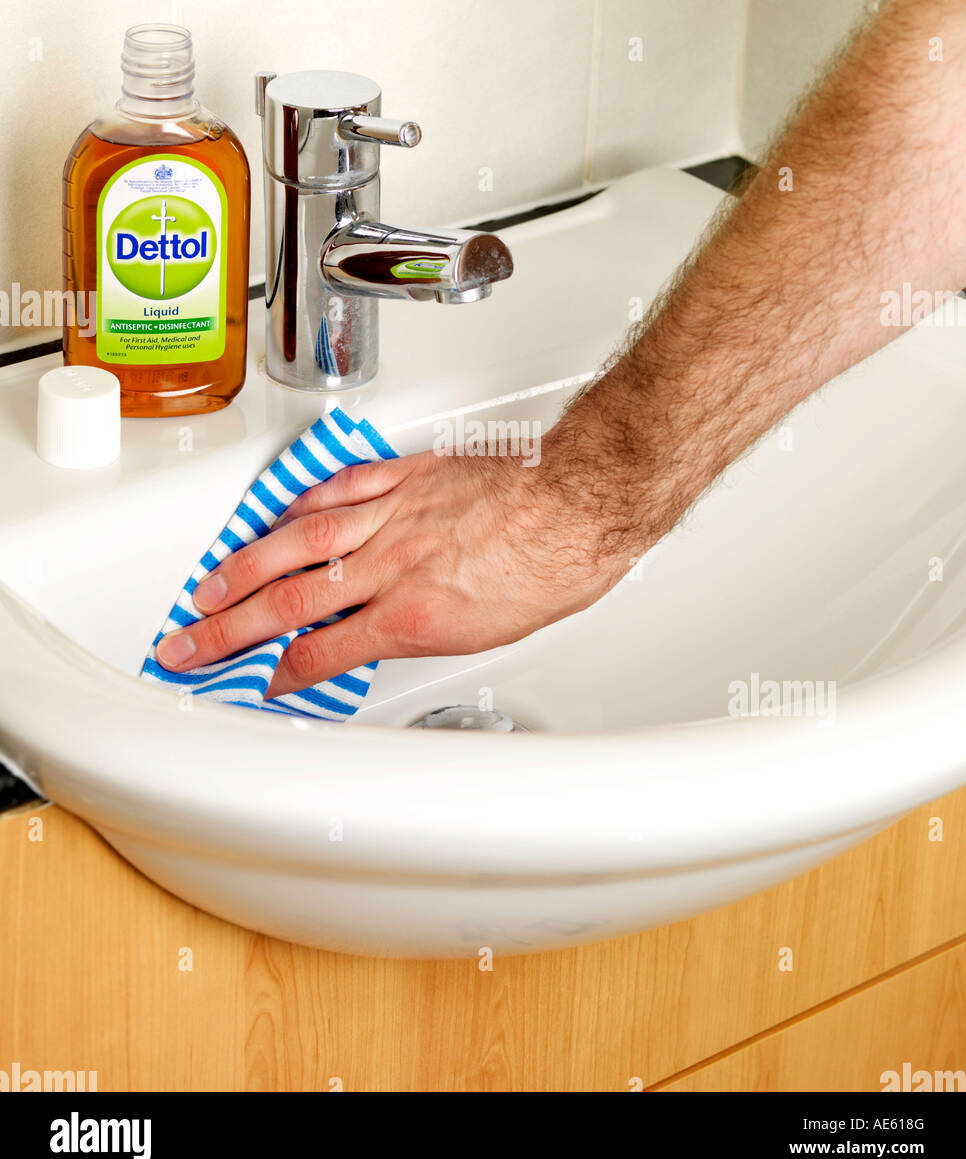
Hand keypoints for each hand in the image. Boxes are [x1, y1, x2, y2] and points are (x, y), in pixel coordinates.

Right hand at [153, 447, 629, 696]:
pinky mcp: (409, 476)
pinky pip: (341, 488)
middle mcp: (394, 565)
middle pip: (292, 601)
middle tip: (189, 642)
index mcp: (415, 615)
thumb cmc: (553, 568)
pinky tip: (278, 513)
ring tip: (208, 586)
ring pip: (300, 541)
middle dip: (231, 628)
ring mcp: (395, 515)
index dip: (281, 672)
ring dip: (246, 566)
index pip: (324, 652)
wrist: (583, 502)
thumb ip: (422, 631)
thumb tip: (382, 640)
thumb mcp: (488, 631)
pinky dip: (302, 501)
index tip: (255, 681)